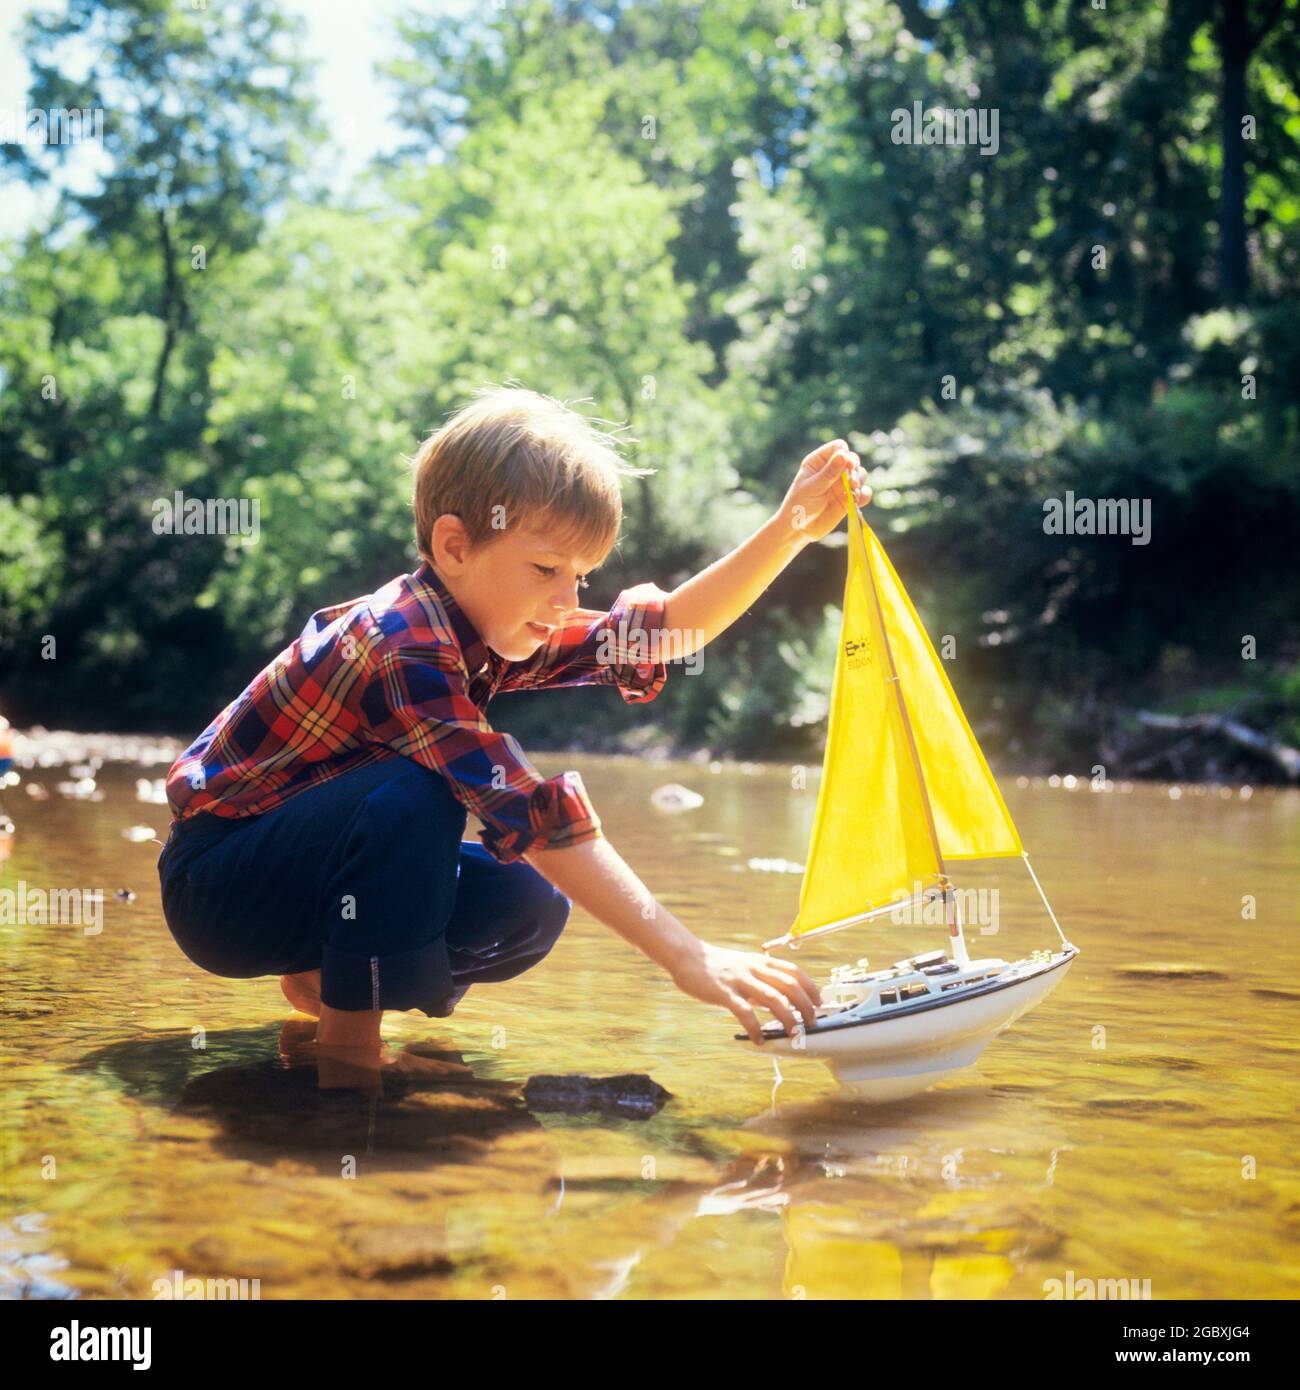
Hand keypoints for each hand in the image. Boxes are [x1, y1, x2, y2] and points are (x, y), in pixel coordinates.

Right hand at [668, 940, 822, 1044]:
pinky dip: (755, 1028)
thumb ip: (762, 981)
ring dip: (787, 1018)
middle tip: (810, 1023)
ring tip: (793, 1034)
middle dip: (805, 1006)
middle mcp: (755, 968)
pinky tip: (759, 1040)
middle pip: (790, 985)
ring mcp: (741, 979)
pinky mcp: (725, 992)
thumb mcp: (744, 967)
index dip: (810, 987)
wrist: (688, 956)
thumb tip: (780, 1001)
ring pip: (773, 998)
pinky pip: (745, 1012)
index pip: (794, 971)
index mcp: (761, 961)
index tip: (819, 1003)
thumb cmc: (717, 965)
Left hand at [777, 438, 871, 546]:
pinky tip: (857, 499)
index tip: (847, 466)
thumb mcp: (812, 487)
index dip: (845, 454)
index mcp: (819, 462)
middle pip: (852, 459)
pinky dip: (864, 495)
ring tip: (852, 492)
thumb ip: (828, 472)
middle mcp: (832, 470)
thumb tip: (843, 455)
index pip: (838, 447)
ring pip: (860, 474)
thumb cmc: (799, 505)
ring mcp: (841, 484)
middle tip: (852, 482)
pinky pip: (864, 492)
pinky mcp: (848, 498)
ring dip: (860, 481)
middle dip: (855, 469)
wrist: (800, 528)